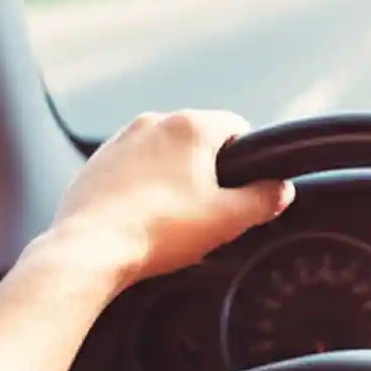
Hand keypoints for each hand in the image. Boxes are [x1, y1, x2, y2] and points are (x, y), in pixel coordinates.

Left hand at [46, 110, 293, 289]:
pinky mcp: (96, 162)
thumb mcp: (227, 220)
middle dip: (207, 171)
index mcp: (191, 126)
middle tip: (206, 213)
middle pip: (199, 140)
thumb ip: (264, 200)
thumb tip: (282, 189)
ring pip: (164, 153)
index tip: (240, 192)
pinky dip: (142, 186)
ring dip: (173, 178)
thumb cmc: (159, 231)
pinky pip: (132, 168)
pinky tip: (141, 218)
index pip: (238, 127)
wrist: (88, 249)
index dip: (247, 161)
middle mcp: (154, 121)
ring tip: (169, 219)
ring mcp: (120, 139)